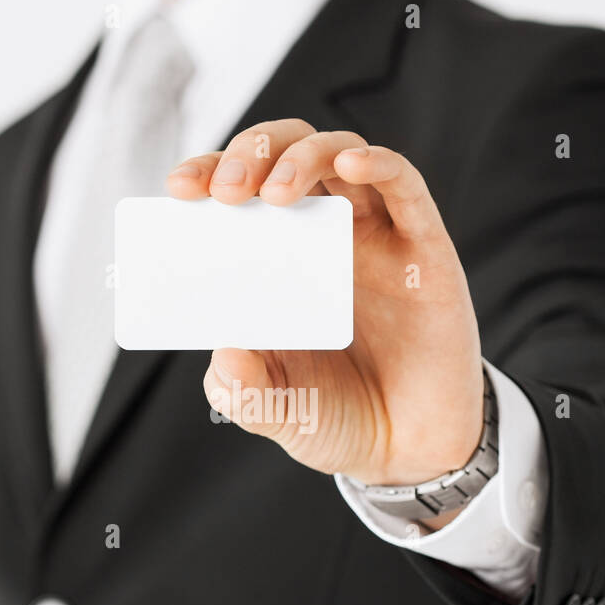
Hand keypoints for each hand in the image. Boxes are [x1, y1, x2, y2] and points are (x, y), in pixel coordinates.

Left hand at [167, 118, 484, 496]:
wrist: (409, 452)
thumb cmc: (336, 417)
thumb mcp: (274, 410)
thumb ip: (242, 389)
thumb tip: (226, 351)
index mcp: (277, 259)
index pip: (239, 190)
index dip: (209, 172)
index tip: (179, 189)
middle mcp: (323, 235)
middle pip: (286, 152)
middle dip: (251, 154)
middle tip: (227, 191)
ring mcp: (375, 236)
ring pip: (340, 153)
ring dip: (302, 156)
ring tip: (276, 194)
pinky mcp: (425, 247)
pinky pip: (405, 186)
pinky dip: (379, 162)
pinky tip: (351, 162)